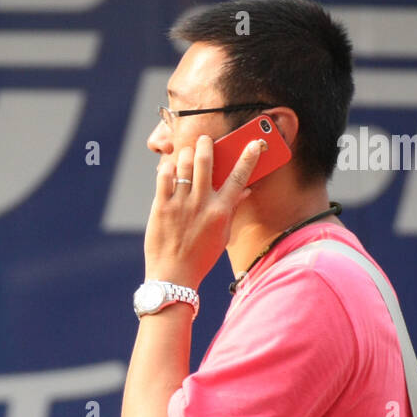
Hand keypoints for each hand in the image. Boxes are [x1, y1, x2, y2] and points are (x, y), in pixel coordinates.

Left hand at [144, 135, 263, 286]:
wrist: (174, 276)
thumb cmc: (201, 257)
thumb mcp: (223, 235)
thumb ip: (232, 209)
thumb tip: (245, 190)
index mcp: (220, 211)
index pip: (238, 177)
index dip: (248, 157)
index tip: (255, 143)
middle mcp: (201, 204)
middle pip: (205, 162)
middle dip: (207, 145)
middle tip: (205, 140)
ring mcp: (179, 204)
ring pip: (184, 166)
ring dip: (187, 153)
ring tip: (188, 151)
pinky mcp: (160, 208)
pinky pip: (163, 178)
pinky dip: (168, 169)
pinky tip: (171, 168)